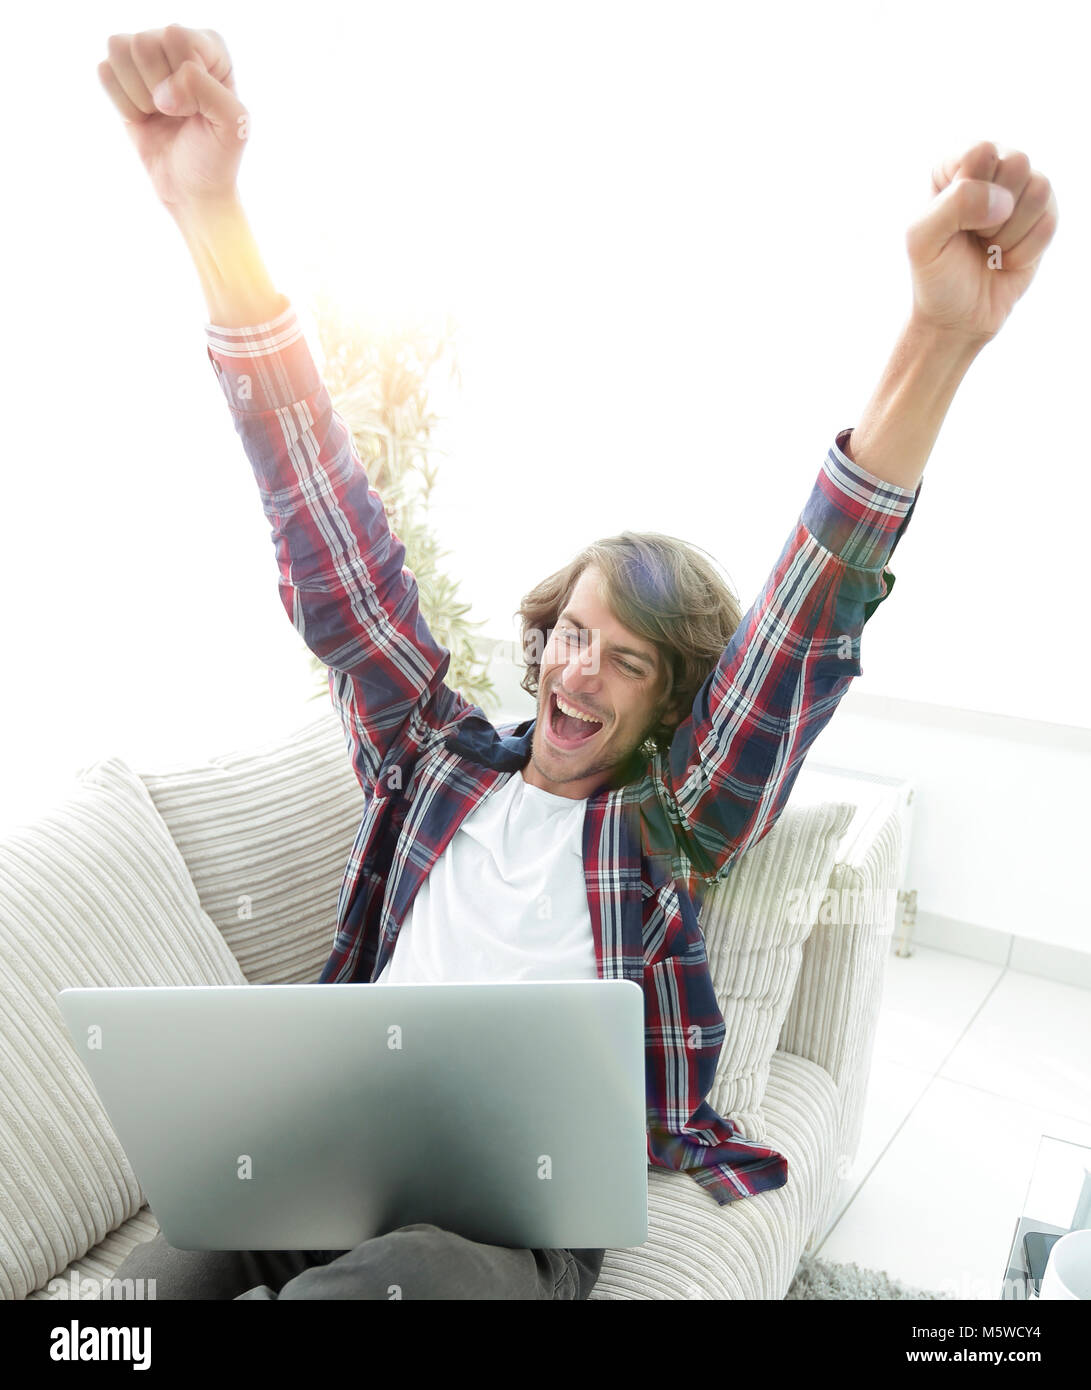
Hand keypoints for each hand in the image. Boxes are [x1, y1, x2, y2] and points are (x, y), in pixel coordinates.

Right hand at [98, 25, 247, 211]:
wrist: (191, 189)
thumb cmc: (216, 156)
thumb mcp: (232, 126)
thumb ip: (208, 92)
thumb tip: (163, 91)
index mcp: (211, 46)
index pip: (176, 37)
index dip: (182, 80)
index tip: (197, 109)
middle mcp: (178, 43)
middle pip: (143, 43)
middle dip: (158, 90)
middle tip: (177, 114)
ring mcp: (148, 57)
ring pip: (119, 49)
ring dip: (138, 95)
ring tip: (160, 113)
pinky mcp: (123, 76)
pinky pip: (104, 72)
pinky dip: (123, 105)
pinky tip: (144, 117)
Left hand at [905, 141, 1057, 345]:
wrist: (959, 316)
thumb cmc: (936, 274)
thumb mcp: (923, 240)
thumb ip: (953, 206)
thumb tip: (1004, 201)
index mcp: (953, 167)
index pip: (981, 152)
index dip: (972, 192)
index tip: (955, 223)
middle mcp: (990, 170)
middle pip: (1017, 162)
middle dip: (995, 213)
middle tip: (974, 236)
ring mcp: (1020, 191)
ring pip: (1040, 188)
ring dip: (1011, 233)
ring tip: (990, 248)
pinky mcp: (1044, 216)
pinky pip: (1050, 220)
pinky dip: (1025, 250)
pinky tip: (1006, 259)